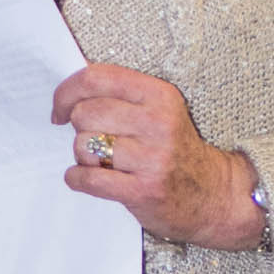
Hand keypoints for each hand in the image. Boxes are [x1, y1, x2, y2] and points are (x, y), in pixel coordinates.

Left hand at [52, 66, 264, 248]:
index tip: (59, 109)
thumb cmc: (175, 151)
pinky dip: (77, 178)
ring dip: (82, 156)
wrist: (214, 195)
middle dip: (79, 128)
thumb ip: (120, 98)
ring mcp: (152, 158)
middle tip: (93, 140)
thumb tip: (68, 94)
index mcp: (159, 95)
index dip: (66, 92)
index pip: (96, 78)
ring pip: (84, 145)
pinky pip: (88, 178)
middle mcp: (158, 123)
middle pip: (84, 113)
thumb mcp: (159, 112)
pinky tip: (85, 178)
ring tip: (101, 162)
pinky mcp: (143, 190)